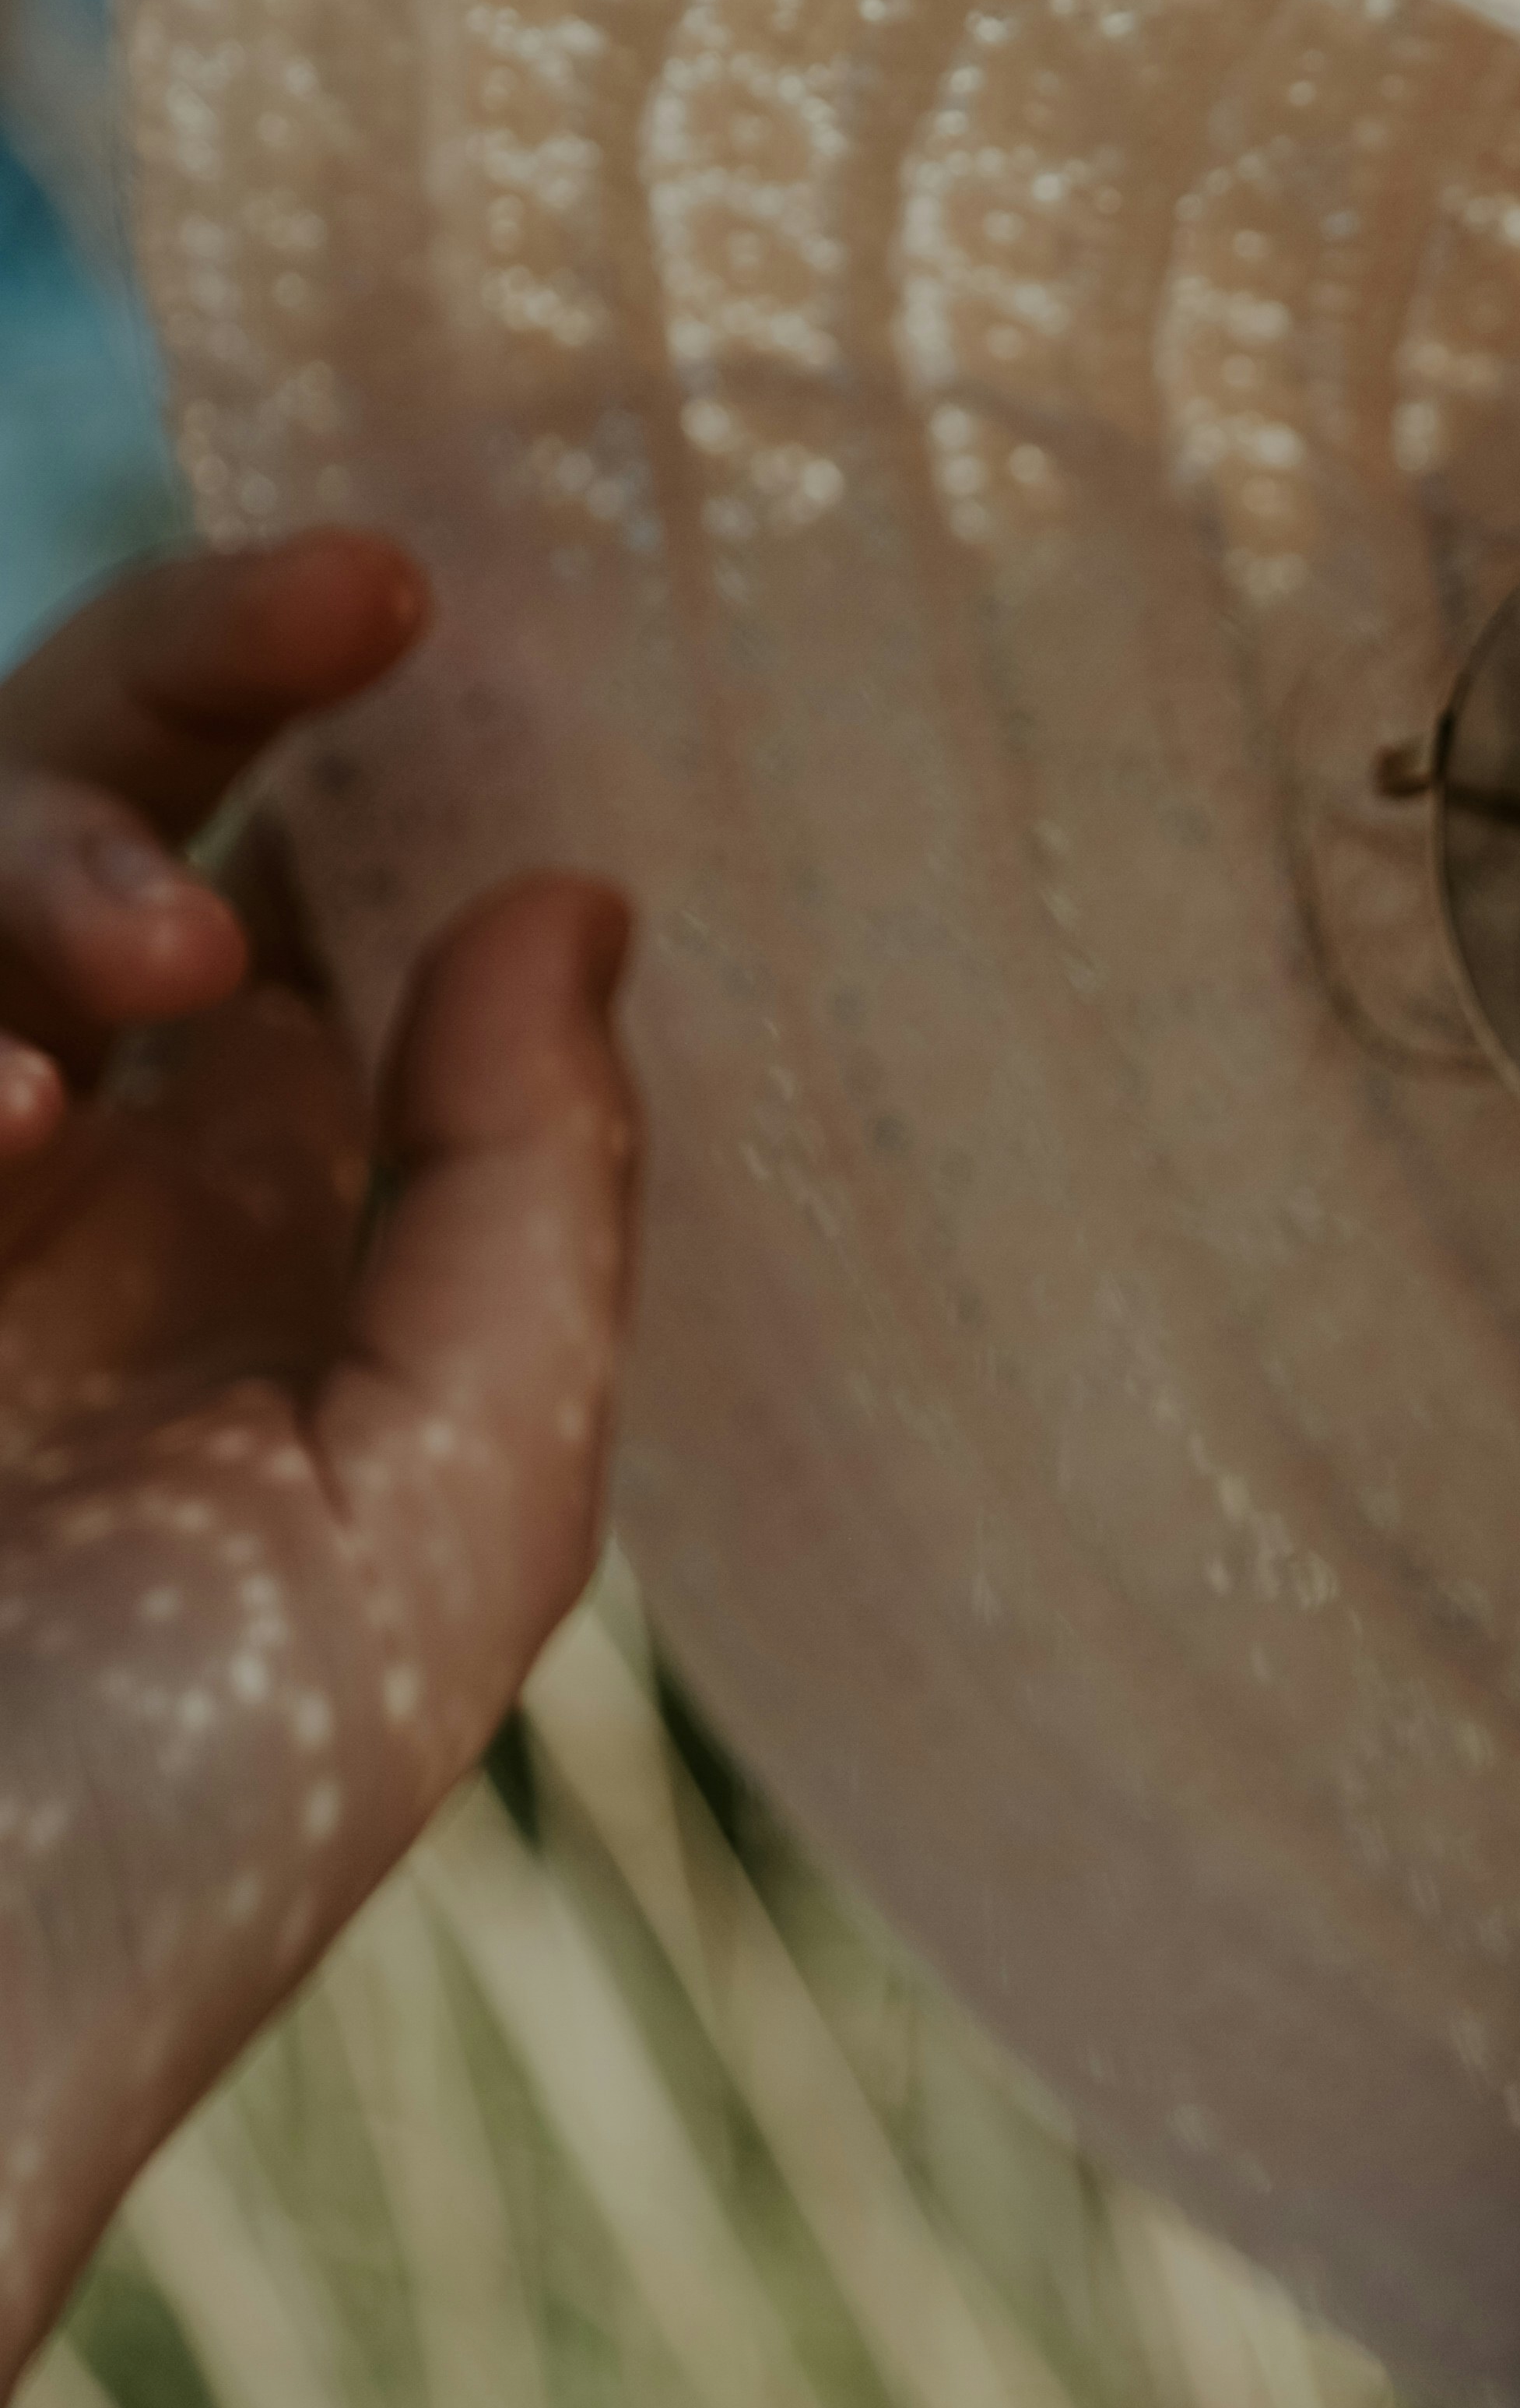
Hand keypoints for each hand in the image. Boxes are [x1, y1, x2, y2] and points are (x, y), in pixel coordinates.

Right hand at [0, 534, 636, 2376]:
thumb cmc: (175, 1816)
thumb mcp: (449, 1506)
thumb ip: (527, 1195)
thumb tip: (577, 893)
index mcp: (253, 1210)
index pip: (302, 878)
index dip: (350, 719)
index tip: (443, 591)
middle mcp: (50, 1162)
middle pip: (76, 801)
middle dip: (184, 673)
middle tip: (353, 602)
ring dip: (29, 858)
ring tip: (128, 996)